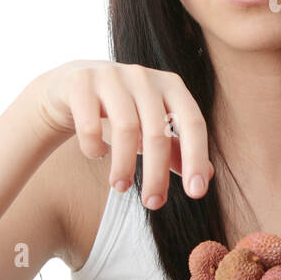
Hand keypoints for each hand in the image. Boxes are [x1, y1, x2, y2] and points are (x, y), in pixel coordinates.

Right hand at [28, 60, 213, 207]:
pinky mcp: (80, 82)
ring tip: (120, 186)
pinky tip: (97, 154)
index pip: (192, 123)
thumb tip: (206, 176)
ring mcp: (112, 76)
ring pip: (125, 128)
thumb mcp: (152, 127)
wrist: (73, 85)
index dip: (196, 158)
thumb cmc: (122, 111)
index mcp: (171, 86)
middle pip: (157, 132)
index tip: (196, 193)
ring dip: (124, 165)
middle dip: (156, 174)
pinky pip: (89, 124)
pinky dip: (94, 147)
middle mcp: (144, 77)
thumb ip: (178, 149)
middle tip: (152, 203)